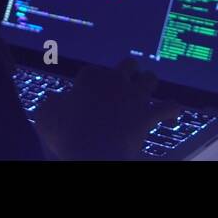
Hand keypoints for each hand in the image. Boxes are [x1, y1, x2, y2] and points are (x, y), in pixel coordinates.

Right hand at [34, 58, 182, 159]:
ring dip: (149, 84)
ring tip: (147, 90)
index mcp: (90, 76)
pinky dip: (171, 110)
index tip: (87, 95)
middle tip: (124, 82)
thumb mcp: (46, 116)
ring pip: (150, 79)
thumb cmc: (64, 134)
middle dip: (127, 72)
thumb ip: (53, 104)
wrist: (91, 152)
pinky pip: (169, 108)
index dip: (90, 84)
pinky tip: (171, 114)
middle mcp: (115, 80)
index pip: (93, 72)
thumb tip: (58, 101)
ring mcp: (134, 97)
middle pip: (128, 65)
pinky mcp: (148, 116)